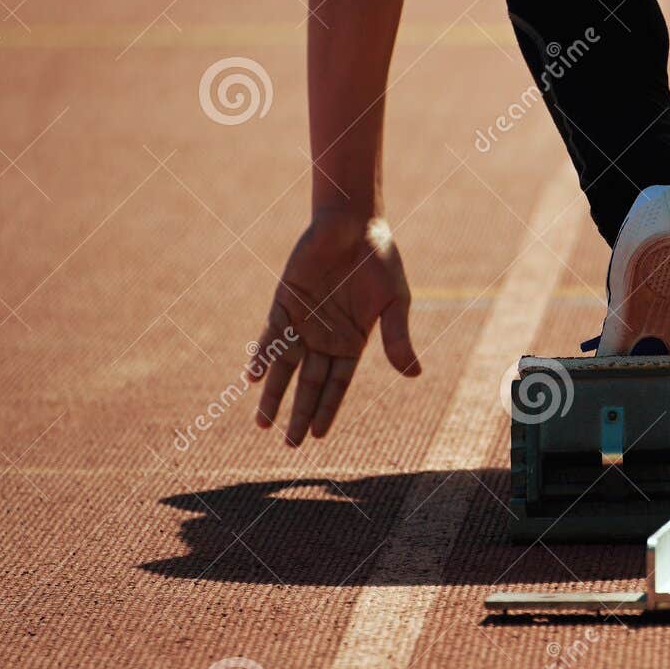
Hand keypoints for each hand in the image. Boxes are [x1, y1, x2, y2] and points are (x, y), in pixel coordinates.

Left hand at [248, 212, 420, 445]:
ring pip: (285, 366)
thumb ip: (397, 339)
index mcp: (353, 341)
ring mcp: (303, 321)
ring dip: (274, 394)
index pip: (337, 385)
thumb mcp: (395, 302)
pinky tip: (255, 377)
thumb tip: (414, 376)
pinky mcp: (284, 302)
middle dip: (299, 413)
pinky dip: (263, 355)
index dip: (326, 410)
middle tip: (289, 444)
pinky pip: (271, 335)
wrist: (353, 224)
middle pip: (309, 383)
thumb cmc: (379, 260)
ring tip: (263, 423)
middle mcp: (325, 337)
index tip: (317, 436)